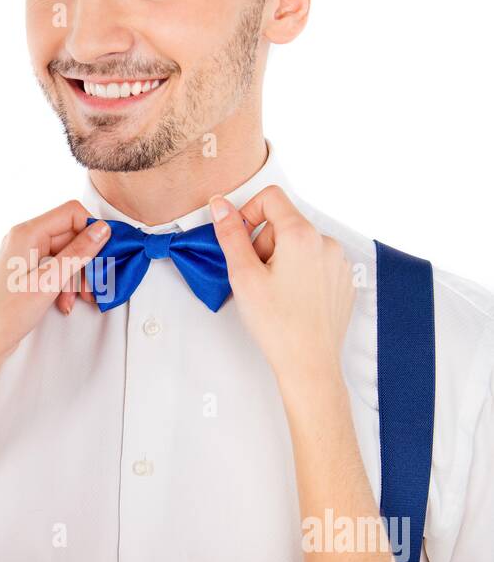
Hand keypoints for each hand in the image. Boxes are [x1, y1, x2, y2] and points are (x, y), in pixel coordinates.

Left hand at [0, 200, 110, 367]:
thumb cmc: (8, 312)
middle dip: (86, 260)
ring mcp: (26, 253)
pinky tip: (66, 302)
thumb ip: (78, 252)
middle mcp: (26, 238)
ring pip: (67, 253)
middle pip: (71, 235)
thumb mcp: (50, 281)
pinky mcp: (29, 269)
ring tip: (81, 298)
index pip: (71, 213)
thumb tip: (101, 230)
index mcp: (27, 233)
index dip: (91, 230)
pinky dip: (66, 283)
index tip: (104, 252)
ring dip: (78, 275)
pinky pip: (57, 266)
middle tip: (94, 284)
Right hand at [209, 186, 354, 396]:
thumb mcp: (243, 275)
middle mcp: (326, 243)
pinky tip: (292, 300)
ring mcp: (338, 262)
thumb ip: (230, 234)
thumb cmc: (277, 325)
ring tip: (274, 293)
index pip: (271, 197)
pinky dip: (300, 273)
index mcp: (302, 235)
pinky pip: (316, 262)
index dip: (248, 213)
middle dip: (264, 244)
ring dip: (282, 259)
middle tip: (256, 278)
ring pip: (300, 244)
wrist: (309, 364)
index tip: (240, 240)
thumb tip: (220, 205)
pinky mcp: (343, 281)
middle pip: (285, 223)